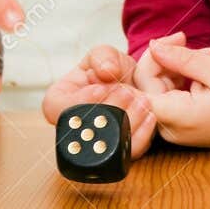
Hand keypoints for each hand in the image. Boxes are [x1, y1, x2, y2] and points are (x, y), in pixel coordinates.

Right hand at [40, 34, 186, 158]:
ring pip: (108, 145)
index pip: (58, 109)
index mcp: (59, 104)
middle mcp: (74, 129)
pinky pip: (129, 152)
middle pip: (84, 130)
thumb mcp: (104, 55)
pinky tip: (150, 116)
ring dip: (128, 122)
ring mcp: (97, 144)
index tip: (101, 89)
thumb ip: (102, 57)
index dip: (80, 101)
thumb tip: (106, 70)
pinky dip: (142, 134)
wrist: (136, 85)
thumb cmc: (112, 71)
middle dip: (108, 110)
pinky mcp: (120, 153)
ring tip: (143, 101)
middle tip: (128, 93)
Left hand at [138, 41, 209, 148]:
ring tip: (203, 54)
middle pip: (145, 85)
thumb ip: (182, 59)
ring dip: (172, 65)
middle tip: (185, 39)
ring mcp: (169, 126)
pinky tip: (198, 67)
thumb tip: (153, 46)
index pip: (139, 87)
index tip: (170, 41)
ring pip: (154, 87)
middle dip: (162, 57)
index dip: (148, 59)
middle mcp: (166, 127)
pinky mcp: (174, 122)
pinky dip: (178, 77)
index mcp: (176, 117)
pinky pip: (165, 94)